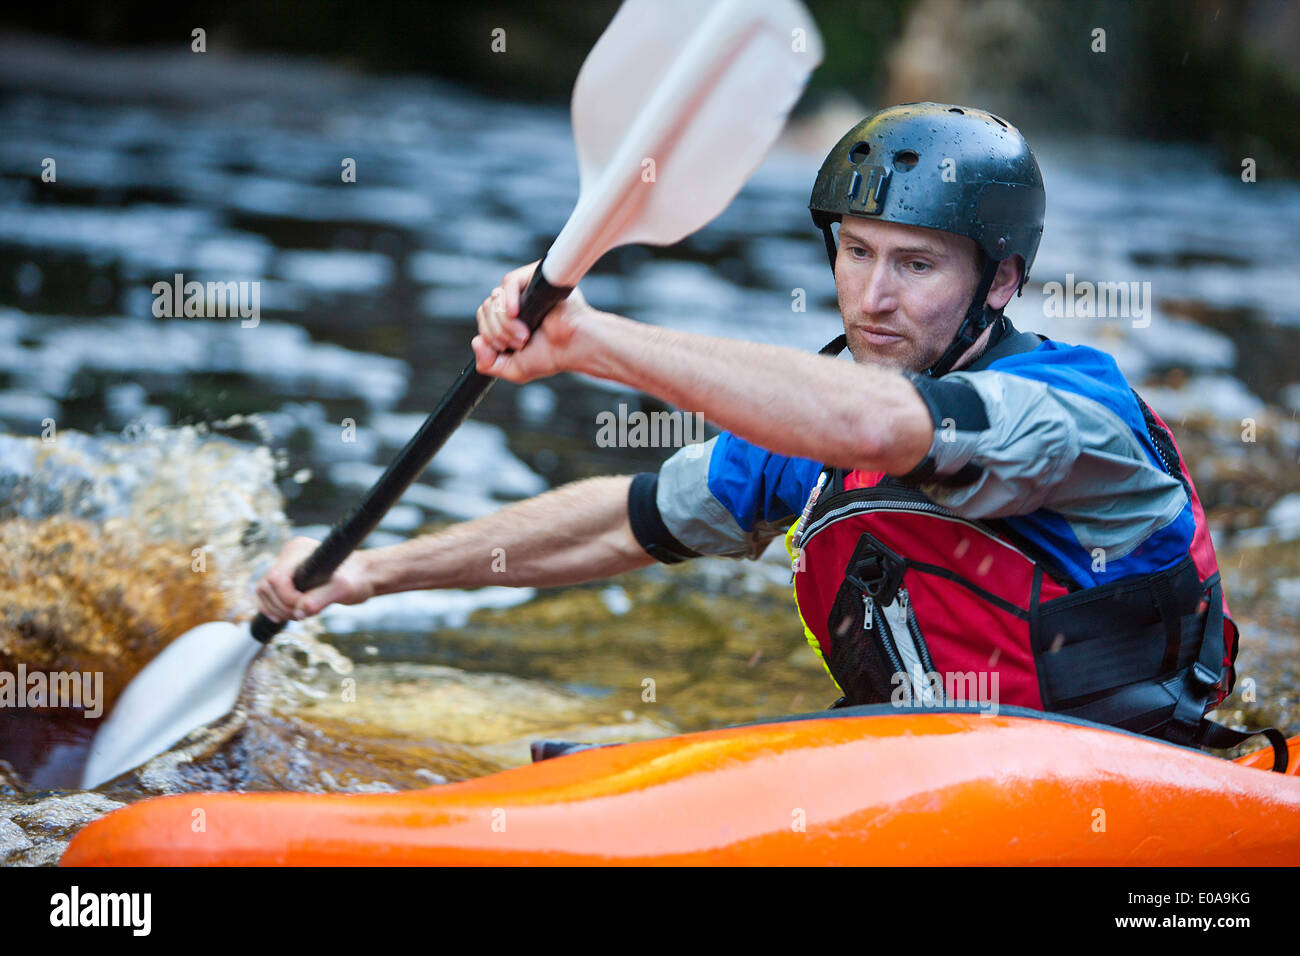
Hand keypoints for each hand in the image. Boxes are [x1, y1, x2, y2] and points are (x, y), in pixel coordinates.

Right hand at [255, 536, 375, 622]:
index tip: (306, 608)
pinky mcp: (287, 576)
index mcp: (298, 550)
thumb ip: (322, 599)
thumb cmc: (357, 578)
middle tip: (305, 614)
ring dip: (279, 609)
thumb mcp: (343, 589)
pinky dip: (274, 608)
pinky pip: (268, 595)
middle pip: (266, 587)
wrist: (363, 576)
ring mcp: (285, 565)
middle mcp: (288, 555)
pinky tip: (288, 615)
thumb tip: (300, 611)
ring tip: (302, 613)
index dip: (287, 599)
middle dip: (283, 606)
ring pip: (264, 593)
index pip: (275, 578)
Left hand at [471, 260, 594, 383]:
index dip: (488, 336)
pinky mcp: (534, 277)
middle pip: (486, 309)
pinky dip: (508, 299)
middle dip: (498, 333)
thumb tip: (475, 341)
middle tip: (521, 342)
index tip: (507, 349)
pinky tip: (516, 312)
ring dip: (505, 323)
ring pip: (495, 299)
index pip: (483, 318)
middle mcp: (515, 303)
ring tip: (526, 334)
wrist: (574, 346)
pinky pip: (509, 282)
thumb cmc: (552, 356)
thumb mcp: (513, 369)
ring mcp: (523, 290)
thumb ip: (487, 364)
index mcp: (508, 320)